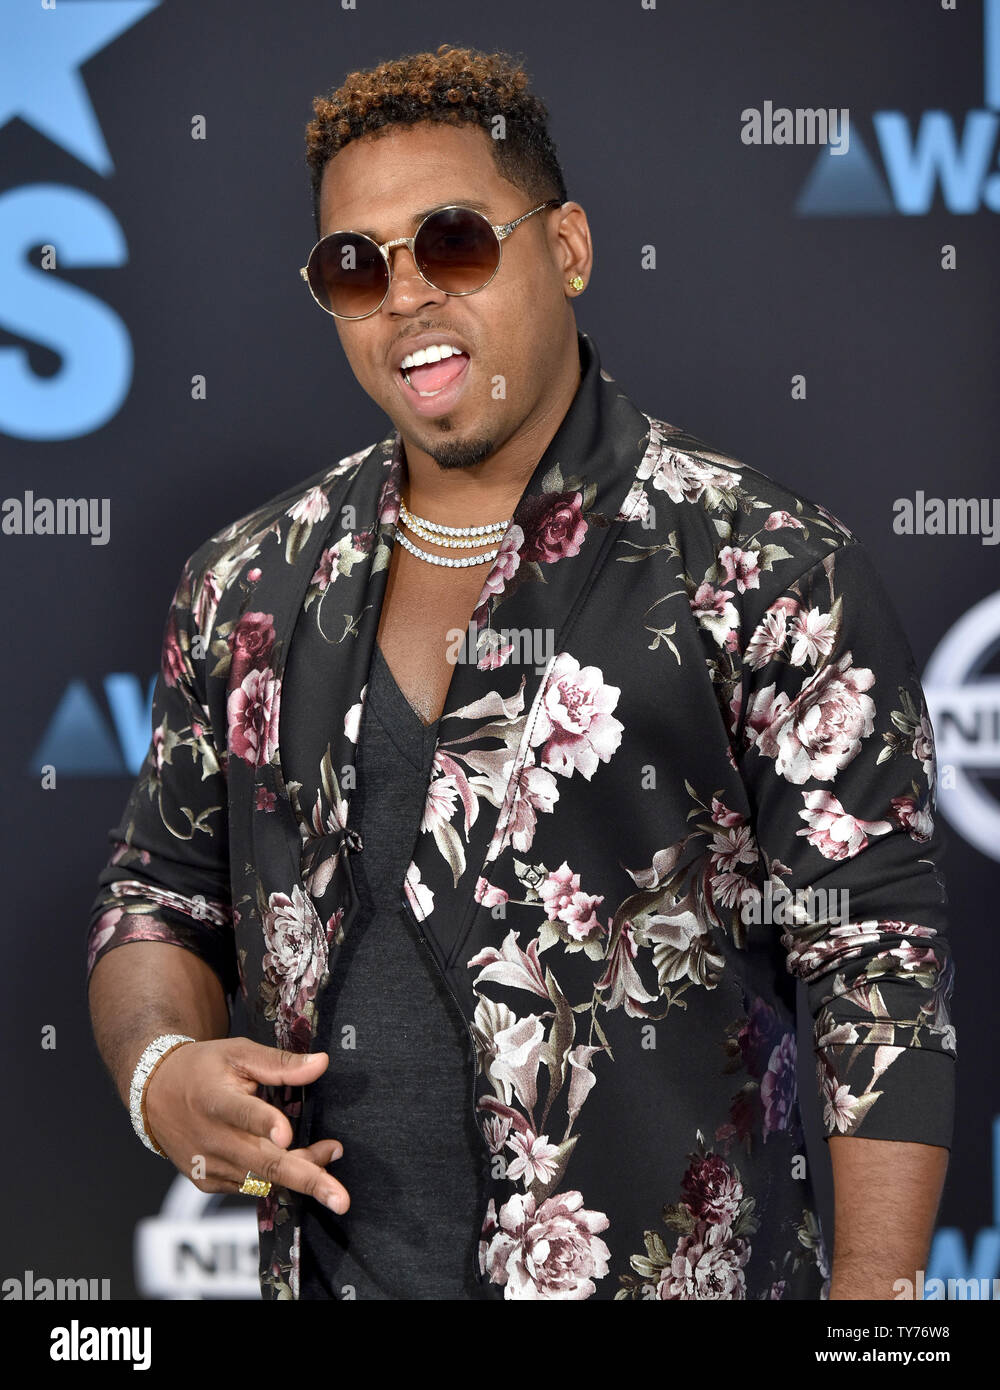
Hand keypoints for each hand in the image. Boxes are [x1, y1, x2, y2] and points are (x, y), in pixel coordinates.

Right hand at [143, 1038, 348, 1212]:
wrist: (155, 1095)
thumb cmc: (203, 1069)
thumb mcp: (238, 1053)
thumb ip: (280, 1063)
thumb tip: (322, 1063)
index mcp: (215, 1099)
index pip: (241, 1114)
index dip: (263, 1124)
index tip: (286, 1135)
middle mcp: (210, 1139)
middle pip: (262, 1163)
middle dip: (305, 1179)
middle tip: (340, 1198)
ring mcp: (208, 1166)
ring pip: (263, 1179)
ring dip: (302, 1172)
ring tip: (330, 1152)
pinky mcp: (208, 1182)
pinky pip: (251, 1185)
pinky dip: (277, 1178)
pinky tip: (298, 1159)